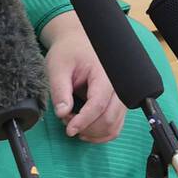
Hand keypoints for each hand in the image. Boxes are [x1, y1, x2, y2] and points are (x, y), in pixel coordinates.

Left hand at [41, 11, 126, 143]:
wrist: (77, 44)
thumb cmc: (69, 53)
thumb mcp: (58, 67)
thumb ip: (60, 90)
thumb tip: (62, 113)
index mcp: (105, 74)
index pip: (98, 104)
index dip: (84, 120)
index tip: (69, 129)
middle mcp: (118, 87)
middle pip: (109, 118)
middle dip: (86, 127)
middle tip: (66, 121)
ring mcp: (120, 96)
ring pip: (114, 126)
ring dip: (93, 132)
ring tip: (73, 124)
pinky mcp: (117, 104)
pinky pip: (115, 125)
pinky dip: (100, 133)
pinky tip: (85, 131)